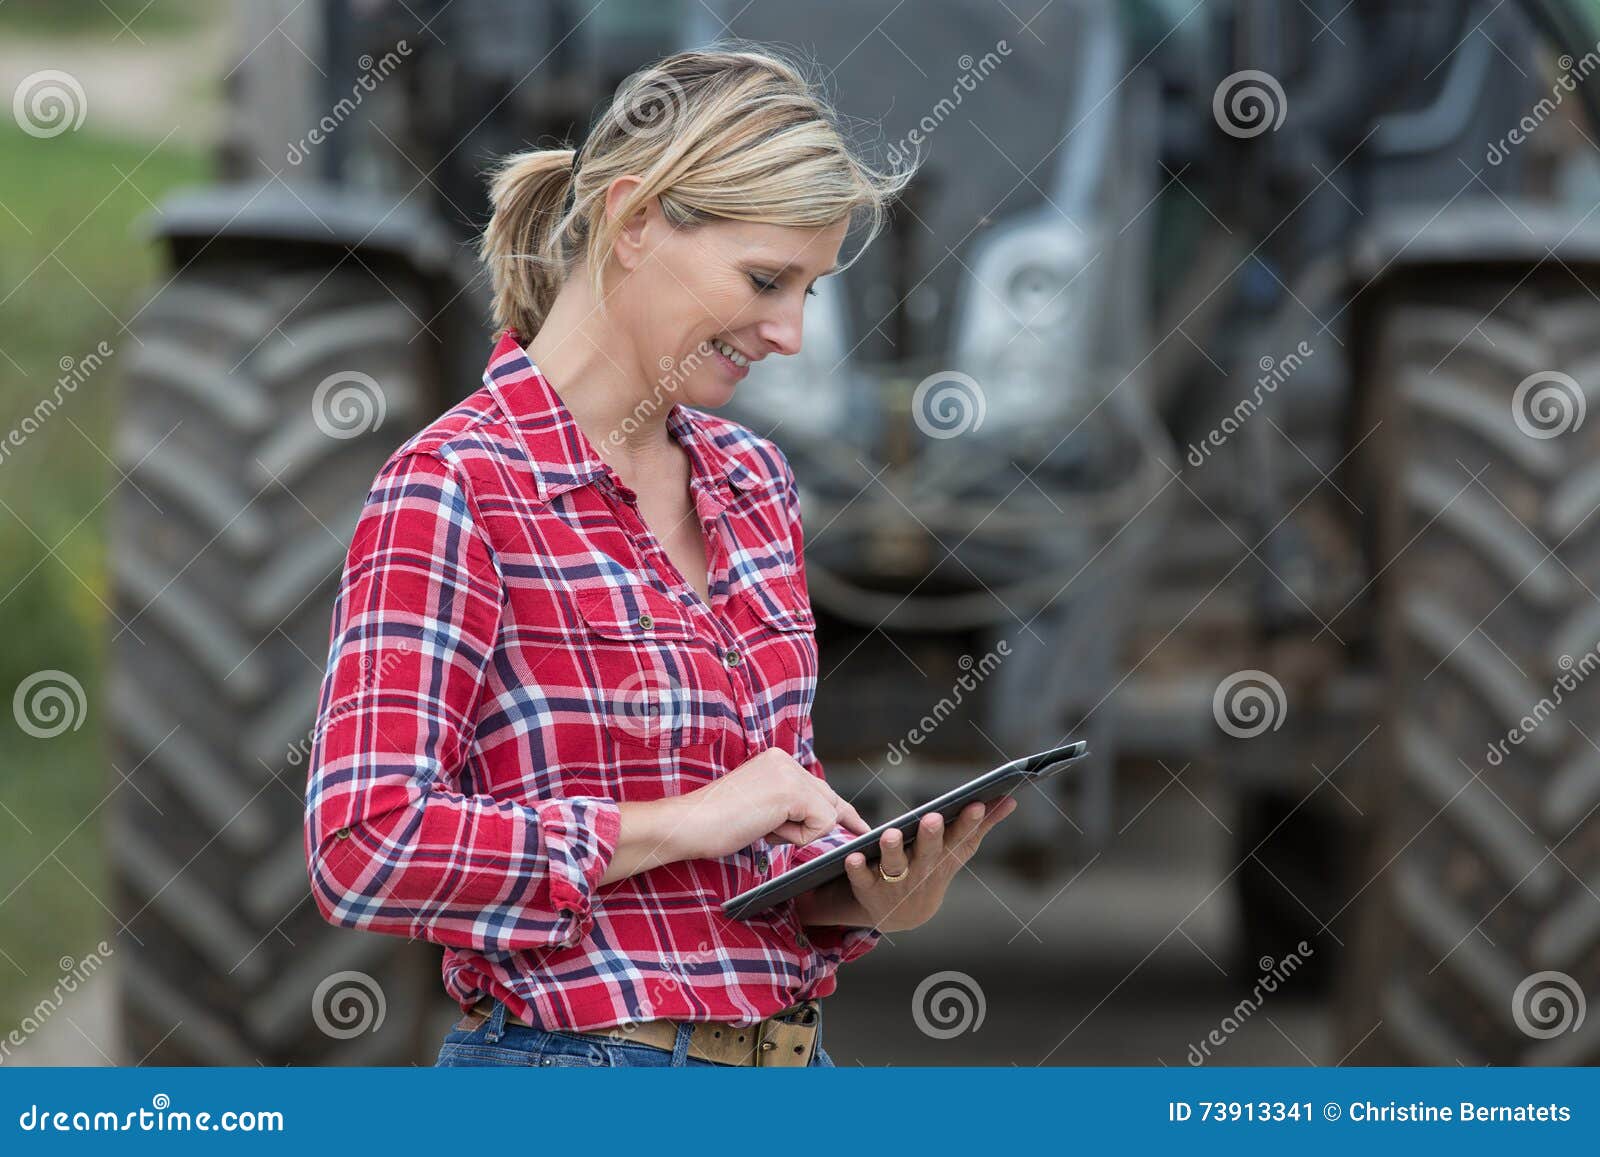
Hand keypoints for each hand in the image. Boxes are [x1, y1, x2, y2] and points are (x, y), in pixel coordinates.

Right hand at [668, 747, 868, 861]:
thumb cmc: (716, 824)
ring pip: (825, 813)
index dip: (838, 809)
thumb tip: (822, 820)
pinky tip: (768, 830)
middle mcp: (785, 760)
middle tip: (864, 831)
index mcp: (776, 761)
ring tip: (763, 829)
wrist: (689, 824)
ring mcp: (789, 772)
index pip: (817, 787)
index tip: (858, 823)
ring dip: (799, 834)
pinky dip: (798, 837)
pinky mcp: (791, 791)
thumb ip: (789, 807)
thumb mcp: (761, 810)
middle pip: (829, 798)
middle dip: (840, 820)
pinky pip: (820, 824)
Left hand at [793, 796, 1017, 932]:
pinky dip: (858, 869)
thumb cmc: (933, 869)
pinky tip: (853, 856)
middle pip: (928, 852)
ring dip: (892, 851)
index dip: (969, 821)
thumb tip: (1011, 799)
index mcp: (945, 857)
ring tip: (890, 834)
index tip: (976, 803)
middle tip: (932, 818)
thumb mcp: (958, 850)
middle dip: (930, 836)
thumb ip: (982, 824)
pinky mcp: (868, 888)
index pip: (960, 837)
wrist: (902, 914)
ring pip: (895, 866)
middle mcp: (923, 870)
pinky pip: (862, 878)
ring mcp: (896, 882)